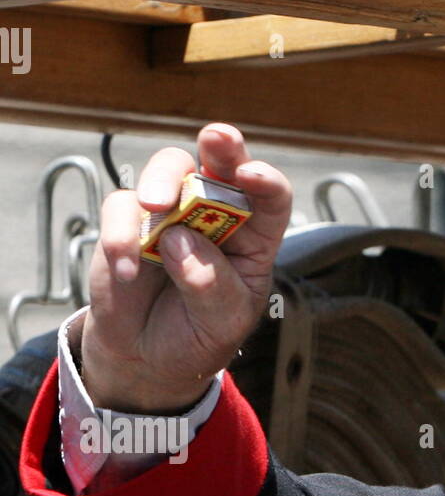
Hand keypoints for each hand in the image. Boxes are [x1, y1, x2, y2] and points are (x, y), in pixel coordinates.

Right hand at [80, 123, 292, 411]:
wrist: (147, 356)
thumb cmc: (198, 335)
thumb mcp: (220, 323)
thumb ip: (209, 285)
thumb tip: (178, 240)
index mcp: (254, 239)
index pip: (271, 201)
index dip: (266, 182)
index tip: (253, 176)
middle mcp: (215, 214)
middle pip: (222, 164)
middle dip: (222, 145)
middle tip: (216, 138)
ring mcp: (172, 211)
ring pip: (171, 168)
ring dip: (163, 181)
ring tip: (154, 208)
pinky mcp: (129, 220)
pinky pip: (123, 207)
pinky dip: (121, 234)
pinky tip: (128, 271)